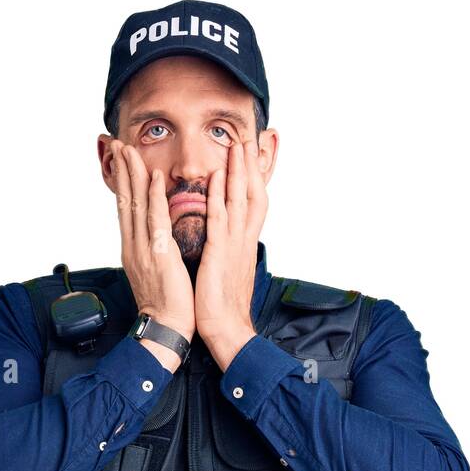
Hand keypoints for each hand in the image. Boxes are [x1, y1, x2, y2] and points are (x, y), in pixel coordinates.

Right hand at [108, 140, 194, 366]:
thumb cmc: (166, 305)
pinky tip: (153, 177)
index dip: (122, 184)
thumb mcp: (153, 273)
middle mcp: (133, 246)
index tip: (120, 162)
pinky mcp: (160, 255)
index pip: (125, 210)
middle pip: (125, 201)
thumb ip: (152, 251)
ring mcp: (144, 250)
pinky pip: (156, 220)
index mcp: (132, 250)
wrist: (165, 329)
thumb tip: (155, 237)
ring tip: (129, 150)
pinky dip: (153, 197)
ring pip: (135, 205)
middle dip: (122, 171)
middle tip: (118, 145)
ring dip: (133, 175)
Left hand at [195, 137, 266, 368]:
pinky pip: (219, 220)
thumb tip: (229, 239)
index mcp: (244, 244)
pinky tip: (216, 178)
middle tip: (247, 138)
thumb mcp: (229, 270)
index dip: (253, 178)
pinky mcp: (219, 256)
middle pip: (252, 194)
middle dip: (250, 166)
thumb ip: (230, 250)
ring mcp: (233, 247)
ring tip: (236, 146)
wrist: (227, 332)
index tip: (250, 156)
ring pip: (239, 201)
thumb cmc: (223, 306)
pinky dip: (218, 196)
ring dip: (237, 172)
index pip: (253, 203)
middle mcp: (243, 241)